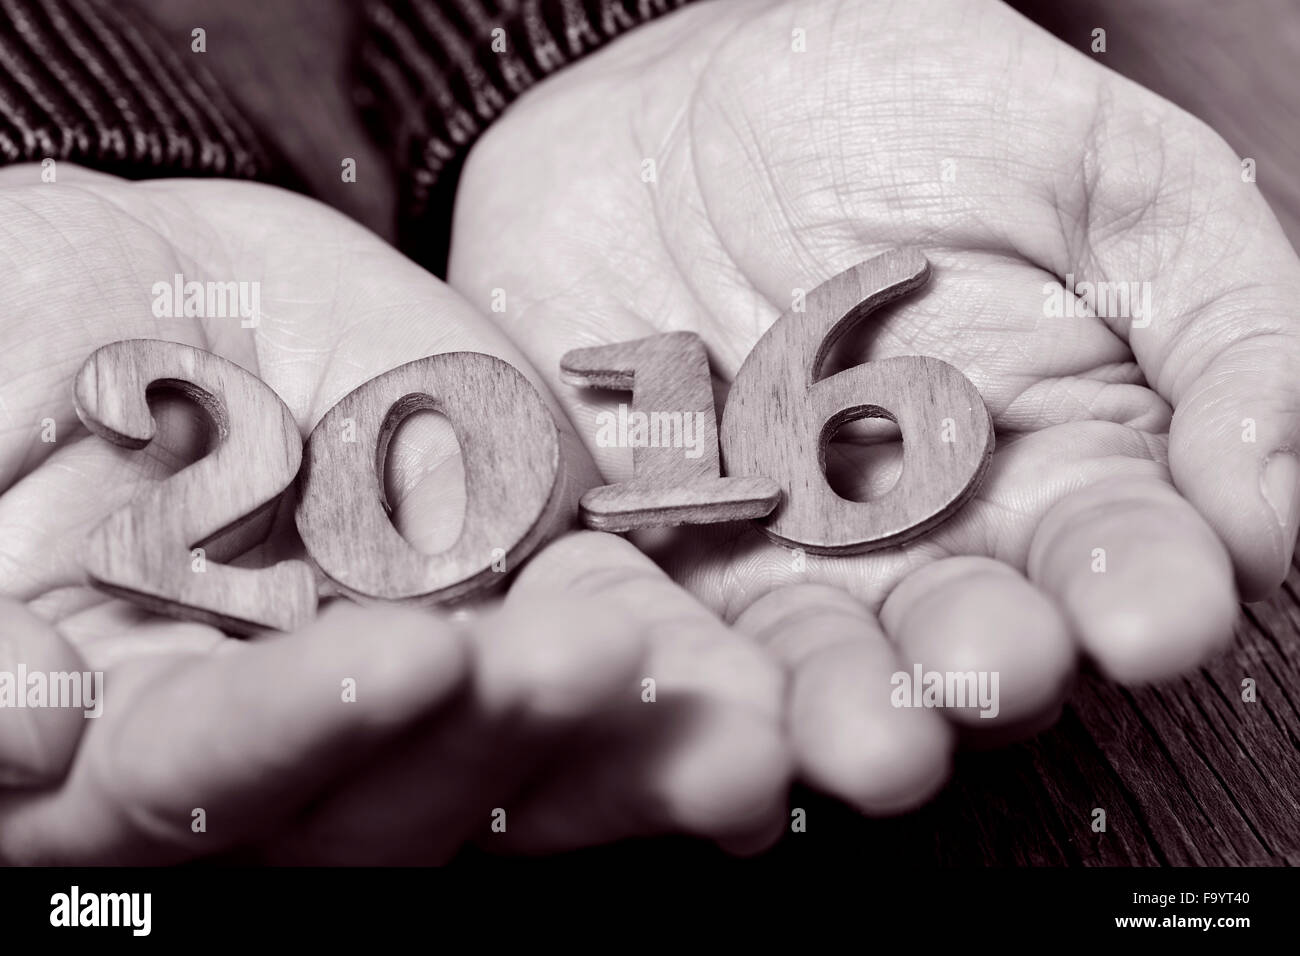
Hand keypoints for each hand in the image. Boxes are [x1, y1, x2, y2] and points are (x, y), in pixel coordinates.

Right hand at [0, 167, 786, 860]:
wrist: (153, 278)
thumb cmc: (22, 327)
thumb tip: (18, 747)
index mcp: (136, 720)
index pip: (201, 774)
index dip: (292, 729)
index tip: (393, 654)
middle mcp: (296, 728)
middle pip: (392, 795)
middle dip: (496, 735)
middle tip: (582, 668)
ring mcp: (424, 663)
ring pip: (525, 750)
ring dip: (625, 745)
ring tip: (728, 735)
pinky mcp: (524, 590)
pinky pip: (608, 646)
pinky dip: (675, 666)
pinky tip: (751, 688)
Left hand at [447, 0, 1299, 810]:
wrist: (700, 104)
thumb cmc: (922, 120)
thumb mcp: (1112, 187)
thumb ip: (1221, 330)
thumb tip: (1262, 502)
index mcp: (1049, 469)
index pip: (1117, 557)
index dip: (1144, 589)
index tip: (1148, 614)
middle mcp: (918, 539)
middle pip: (959, 638)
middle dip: (974, 667)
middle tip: (985, 672)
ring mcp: (775, 550)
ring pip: (810, 656)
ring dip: (833, 704)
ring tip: (855, 733)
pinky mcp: (650, 540)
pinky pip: (656, 612)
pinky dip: (671, 657)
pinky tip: (695, 689)